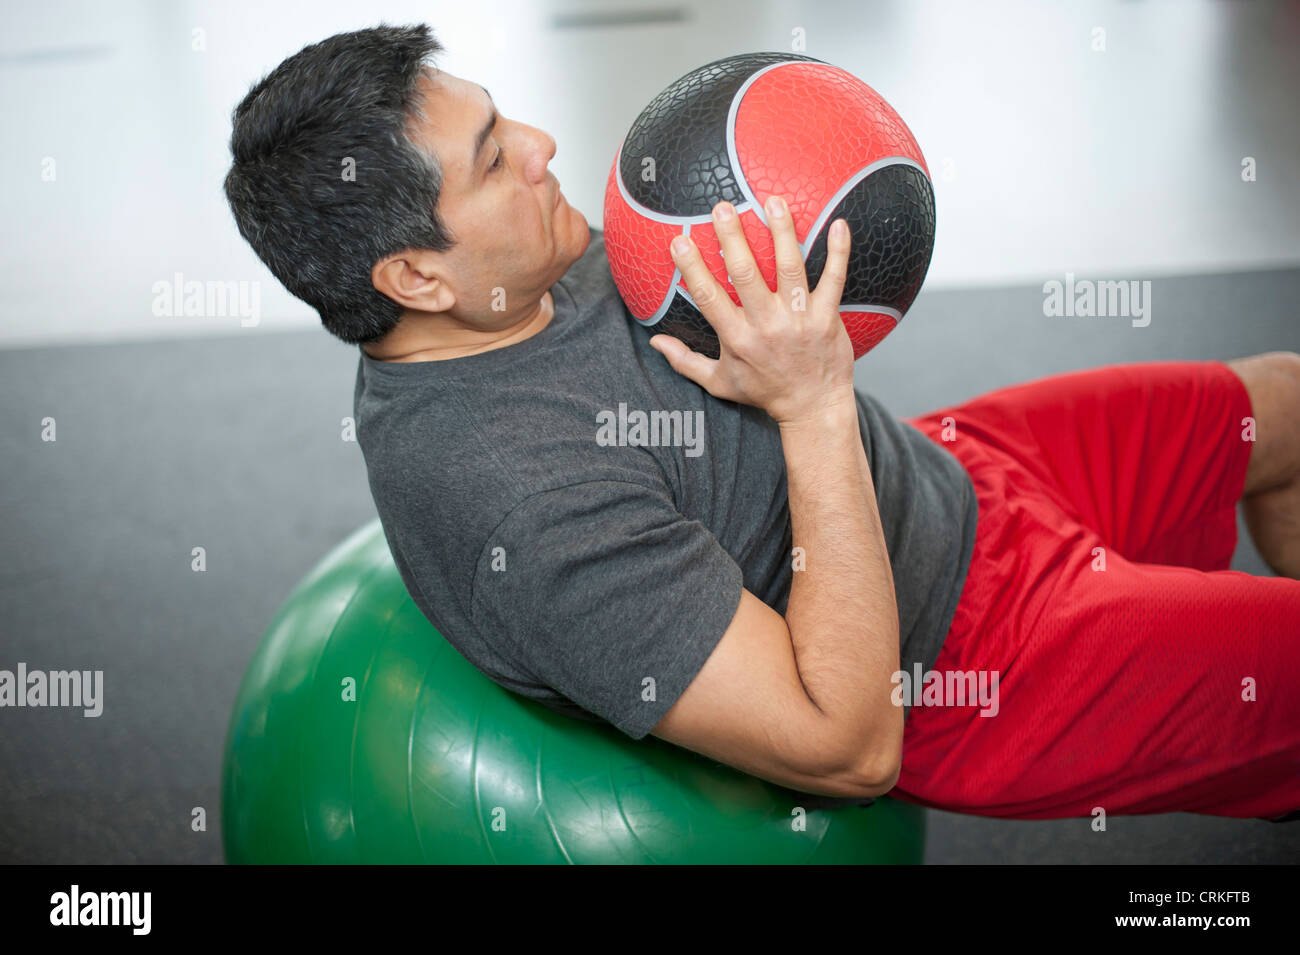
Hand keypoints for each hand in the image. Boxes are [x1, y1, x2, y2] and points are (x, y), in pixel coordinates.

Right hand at [651, 196, 855, 426]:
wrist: (813, 408)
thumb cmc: (765, 393)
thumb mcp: (719, 383)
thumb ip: (686, 361)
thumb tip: (655, 342)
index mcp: (737, 338)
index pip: (708, 296)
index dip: (692, 268)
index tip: (678, 241)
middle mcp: (766, 325)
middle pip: (746, 274)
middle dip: (732, 238)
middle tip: (722, 207)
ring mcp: (799, 319)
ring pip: (790, 268)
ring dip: (782, 232)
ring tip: (773, 202)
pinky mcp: (827, 317)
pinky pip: (834, 280)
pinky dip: (838, 253)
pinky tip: (838, 225)